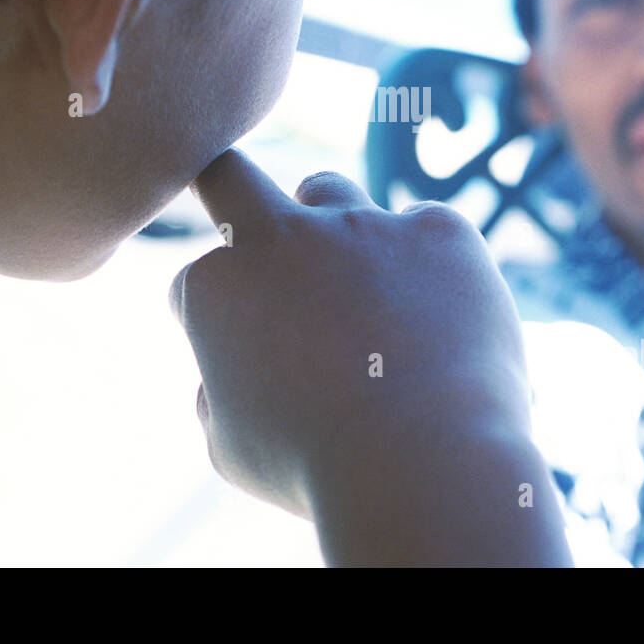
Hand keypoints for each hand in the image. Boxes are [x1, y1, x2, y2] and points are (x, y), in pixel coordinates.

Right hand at [170, 149, 570, 564]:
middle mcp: (281, 237)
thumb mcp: (232, 447)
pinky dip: (427, 269)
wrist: (423, 462)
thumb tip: (221, 379)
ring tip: (362, 289)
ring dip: (332, 227)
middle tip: (245, 211)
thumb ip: (218, 395)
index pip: (198, 281)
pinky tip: (445, 324)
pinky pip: (425, 232)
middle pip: (230, 175)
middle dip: (228, 188)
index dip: (217, 317)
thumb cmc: (317, 468)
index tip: (245, 352)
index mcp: (218, 286)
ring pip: (328, 192)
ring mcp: (363, 224)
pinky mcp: (438, 230)